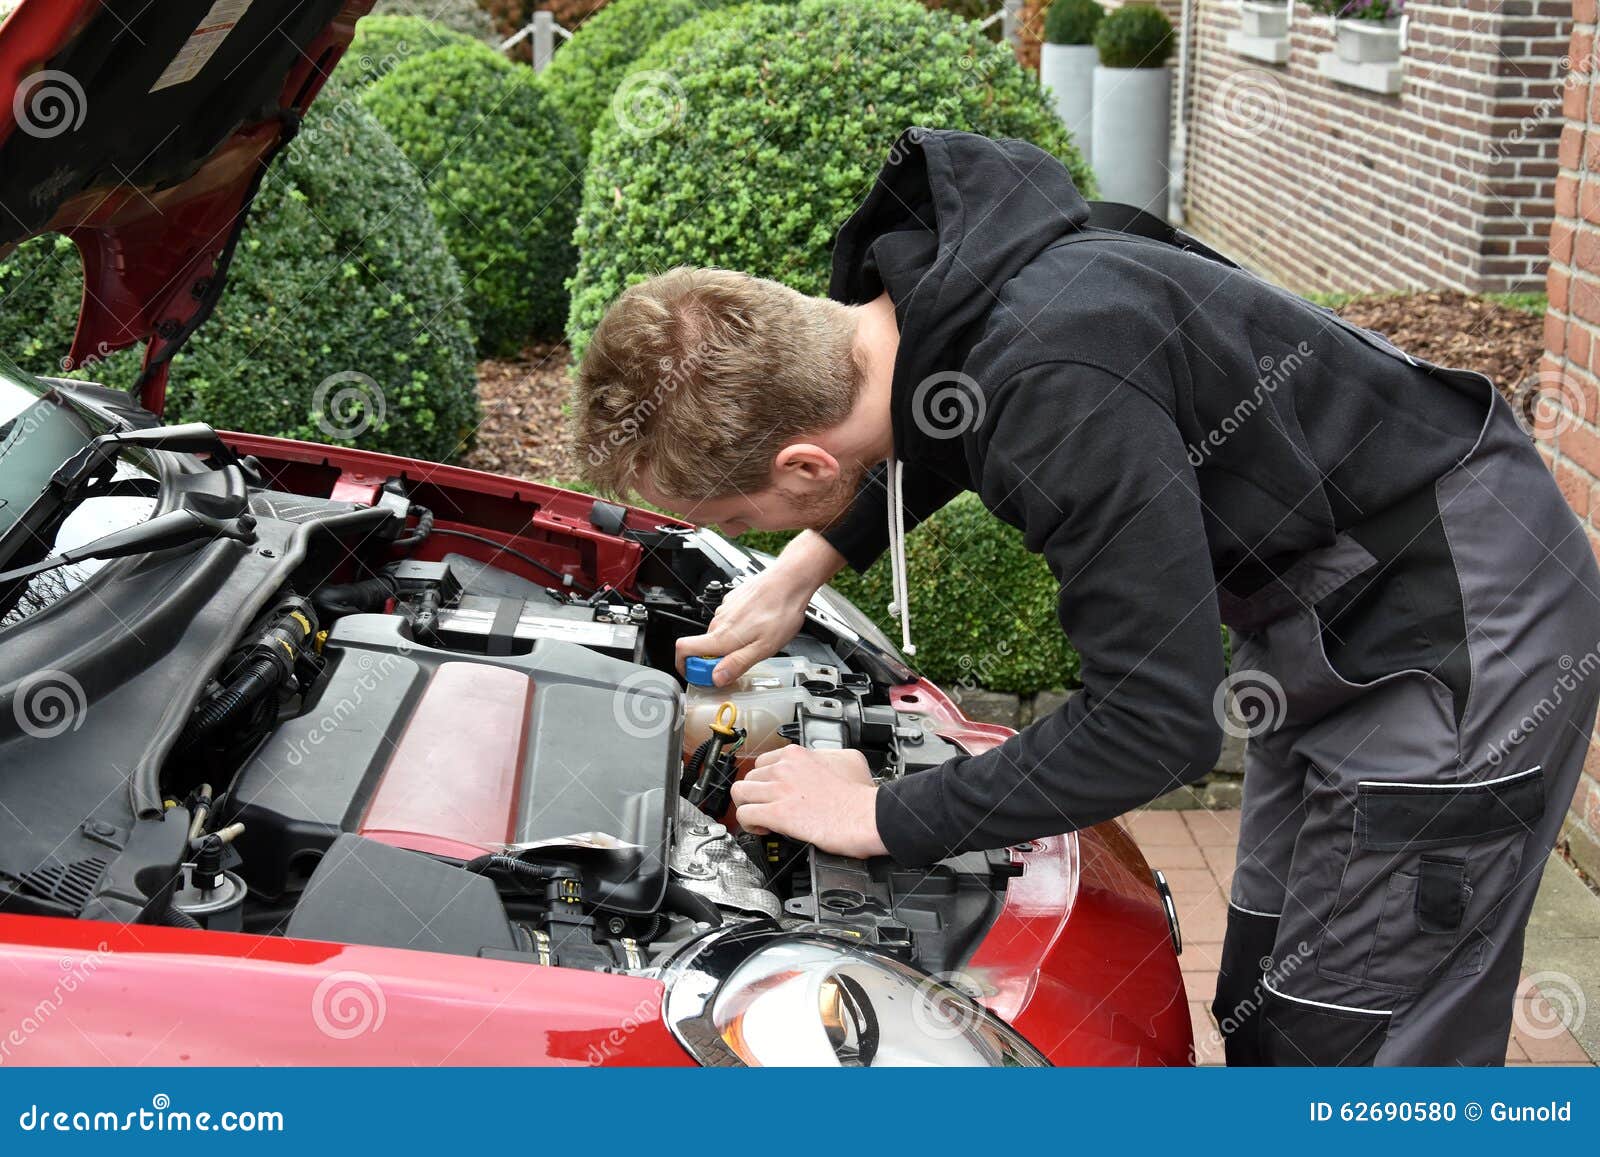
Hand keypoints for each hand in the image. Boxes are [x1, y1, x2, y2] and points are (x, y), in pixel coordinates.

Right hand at [675, 532, 844, 685]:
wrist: (790, 581)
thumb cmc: (780, 612)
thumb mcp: (763, 648)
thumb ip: (737, 664)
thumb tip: (717, 678)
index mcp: (722, 636)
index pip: (683, 650)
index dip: (685, 666)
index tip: (703, 676)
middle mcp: (719, 621)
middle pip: (701, 646)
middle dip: (714, 661)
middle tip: (739, 666)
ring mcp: (725, 610)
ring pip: (717, 634)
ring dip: (727, 645)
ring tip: (753, 645)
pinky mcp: (734, 602)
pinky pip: (727, 622)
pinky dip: (736, 630)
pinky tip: (756, 629)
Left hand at [731, 747, 887, 858]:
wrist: (868, 815)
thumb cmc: (861, 794)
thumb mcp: (848, 759)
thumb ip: (827, 756)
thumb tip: (822, 761)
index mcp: (798, 755)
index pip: (764, 761)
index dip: (766, 779)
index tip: (773, 791)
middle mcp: (785, 769)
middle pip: (750, 777)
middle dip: (755, 794)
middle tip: (767, 806)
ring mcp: (779, 790)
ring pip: (740, 793)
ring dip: (747, 806)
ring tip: (760, 817)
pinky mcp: (778, 814)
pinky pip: (745, 814)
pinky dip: (749, 824)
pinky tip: (762, 828)